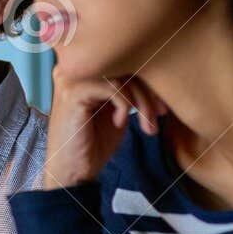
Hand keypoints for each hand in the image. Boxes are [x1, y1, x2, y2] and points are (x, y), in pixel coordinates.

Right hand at [42, 72, 164, 188]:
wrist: (73, 173)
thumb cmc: (93, 143)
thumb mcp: (117, 110)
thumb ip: (129, 88)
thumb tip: (159, 72)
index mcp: (84, 69)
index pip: (123, 60)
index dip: (148, 81)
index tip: (161, 107)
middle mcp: (75, 67)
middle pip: (124, 64)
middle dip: (148, 92)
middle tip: (158, 116)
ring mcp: (71, 78)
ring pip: (121, 75)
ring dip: (141, 101)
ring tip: (145, 124)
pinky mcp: (72, 92)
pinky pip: (112, 86)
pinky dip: (124, 104)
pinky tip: (120, 122)